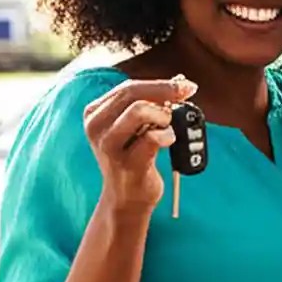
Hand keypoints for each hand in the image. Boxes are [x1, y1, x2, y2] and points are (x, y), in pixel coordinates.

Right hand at [82, 75, 196, 211]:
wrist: (127, 199)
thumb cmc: (134, 158)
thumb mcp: (134, 127)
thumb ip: (148, 104)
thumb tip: (179, 83)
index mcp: (95, 113)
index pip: (128, 87)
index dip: (160, 83)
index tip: (185, 85)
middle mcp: (97, 127)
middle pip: (132, 93)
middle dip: (165, 91)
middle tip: (186, 94)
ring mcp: (109, 146)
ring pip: (139, 111)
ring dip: (163, 115)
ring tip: (167, 127)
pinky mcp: (126, 163)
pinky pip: (153, 137)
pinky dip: (167, 136)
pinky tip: (167, 142)